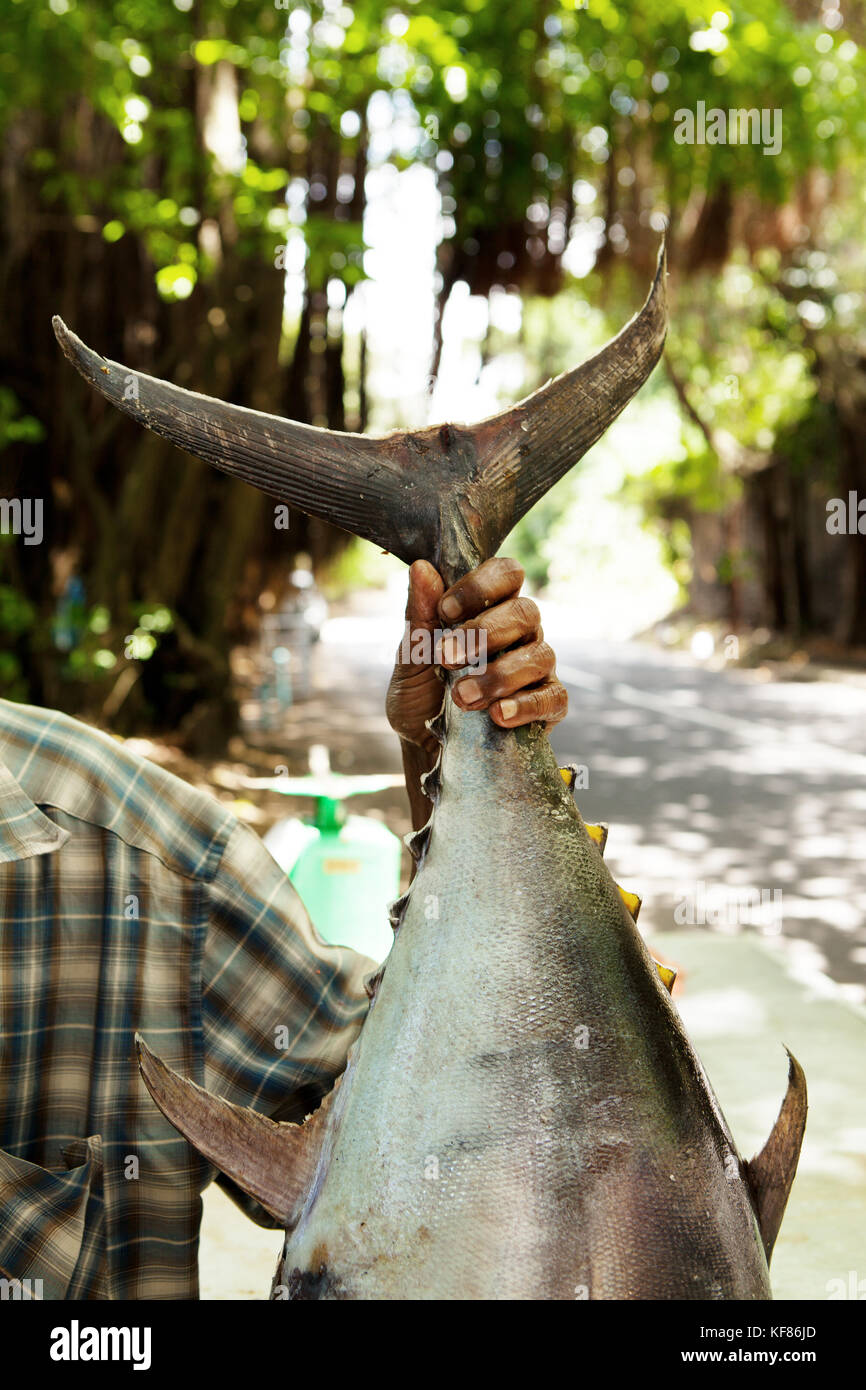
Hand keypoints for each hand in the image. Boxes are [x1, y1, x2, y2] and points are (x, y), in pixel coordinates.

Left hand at [386, 556, 567, 752]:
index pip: (506, 574)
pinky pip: (553, 698)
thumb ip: (419, 616)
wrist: (427, 749)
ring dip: (499, 674)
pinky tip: (497, 716)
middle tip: (448, 657)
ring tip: (463, 697)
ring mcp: (537, 669)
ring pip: (539, 655)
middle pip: (525, 611)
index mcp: (489, 610)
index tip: (446, 611)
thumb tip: (421, 569)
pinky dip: (526, 706)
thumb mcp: (411, 659)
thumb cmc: (422, 696)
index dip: (482, 585)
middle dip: (486, 632)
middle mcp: (520, 634)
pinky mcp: (548, 706)